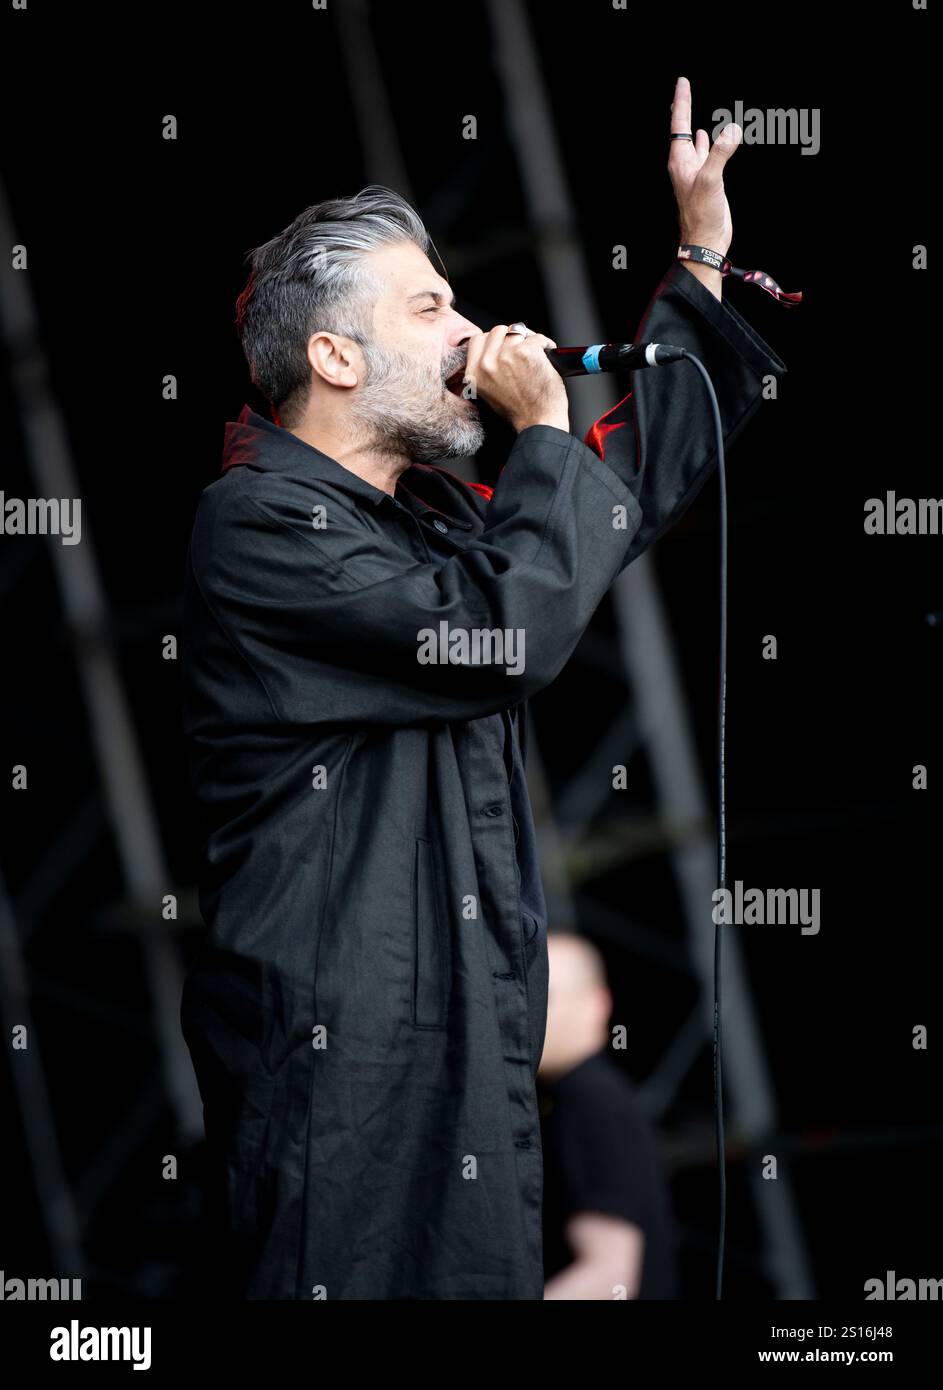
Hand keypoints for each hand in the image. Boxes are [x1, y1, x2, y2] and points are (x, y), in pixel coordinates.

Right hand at [462, 325, 569, 433]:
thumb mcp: (489, 392)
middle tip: (523, 350)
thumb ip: (487, 369)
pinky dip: (545, 345)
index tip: (504, 345)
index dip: (493, 340)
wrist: (538, 422)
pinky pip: (537, 338)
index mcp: (474, 373)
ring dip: (529, 340)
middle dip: (512, 337)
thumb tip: (497, 348)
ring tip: (537, 355)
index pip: (478, 340)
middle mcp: (487, 363)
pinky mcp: (526, 352)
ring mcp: (506, 355)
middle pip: (498, 331)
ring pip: (518, 331)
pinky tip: (547, 355)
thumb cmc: (520, 412)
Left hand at [668, 76, 739, 255]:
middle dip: (683, 110)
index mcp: (680, 161)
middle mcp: (685, 165)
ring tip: (691, 112)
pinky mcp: (707, 181)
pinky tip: (710, 138)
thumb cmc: (702, 215)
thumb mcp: (711, 180)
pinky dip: (708, 143)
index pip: (679, 124)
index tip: (682, 82)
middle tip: (683, 90)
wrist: (705, 240)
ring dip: (693, 127)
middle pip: (681, 131)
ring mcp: (695, 173)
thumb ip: (720, 153)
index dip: (681, 102)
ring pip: (693, 143)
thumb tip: (731, 130)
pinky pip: (706, 155)